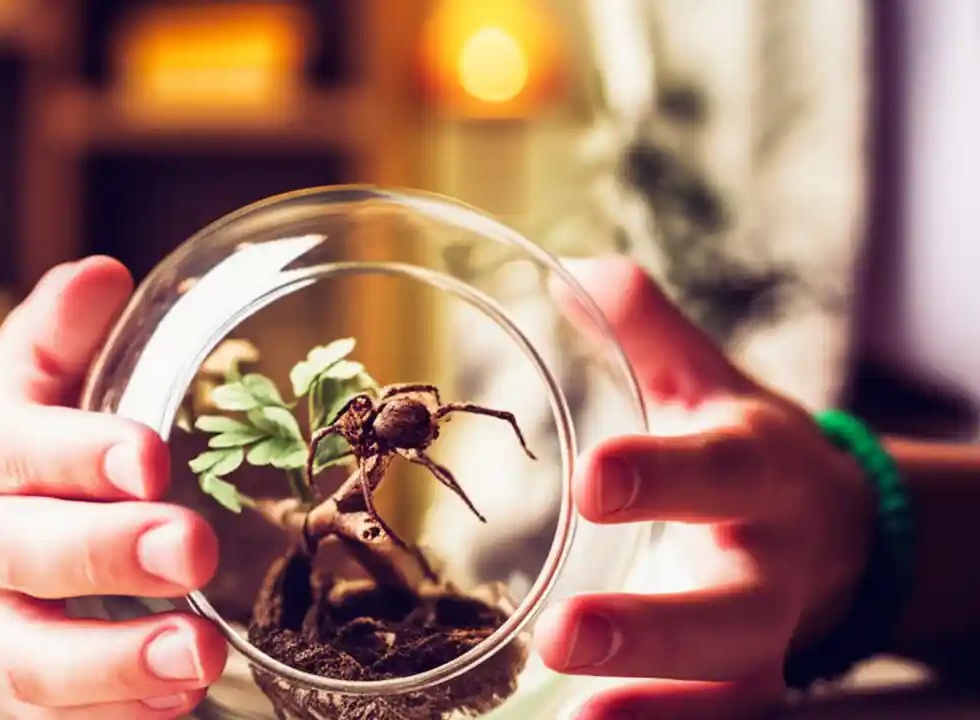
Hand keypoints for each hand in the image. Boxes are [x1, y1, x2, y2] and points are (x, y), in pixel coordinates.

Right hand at [0, 257, 226, 718]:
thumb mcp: (12, 379)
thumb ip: (56, 332)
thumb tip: (105, 274)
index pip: (22, 449)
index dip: (81, 454)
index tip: (148, 457)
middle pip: (28, 553)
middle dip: (111, 554)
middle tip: (194, 551)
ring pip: (33, 657)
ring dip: (117, 663)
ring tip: (200, 659)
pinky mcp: (5, 684)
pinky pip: (52, 713)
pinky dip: (115, 715)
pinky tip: (179, 705)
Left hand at [536, 258, 874, 718]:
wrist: (835, 530)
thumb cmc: (745, 449)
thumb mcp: (709, 382)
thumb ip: (649, 331)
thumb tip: (574, 272)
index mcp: (759, 470)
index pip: (717, 471)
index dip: (661, 477)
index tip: (592, 479)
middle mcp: (770, 563)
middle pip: (727, 608)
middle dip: (652, 626)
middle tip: (566, 633)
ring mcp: (761, 639)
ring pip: (725, 686)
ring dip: (654, 706)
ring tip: (578, 717)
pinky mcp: (740, 686)